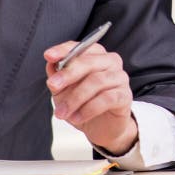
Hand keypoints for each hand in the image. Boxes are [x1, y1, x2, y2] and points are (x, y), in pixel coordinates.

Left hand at [44, 40, 137, 156]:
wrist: (103, 128)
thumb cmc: (84, 104)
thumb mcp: (65, 90)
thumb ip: (58, 75)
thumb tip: (50, 64)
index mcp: (96, 55)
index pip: (80, 47)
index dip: (64, 50)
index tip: (48, 56)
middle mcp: (111, 61)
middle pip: (89, 62)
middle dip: (68, 74)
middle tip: (53, 86)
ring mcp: (120, 77)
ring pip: (96, 81)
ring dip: (75, 98)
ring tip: (62, 112)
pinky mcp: (125, 95)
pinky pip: (107, 98)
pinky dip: (88, 109)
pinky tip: (77, 118)